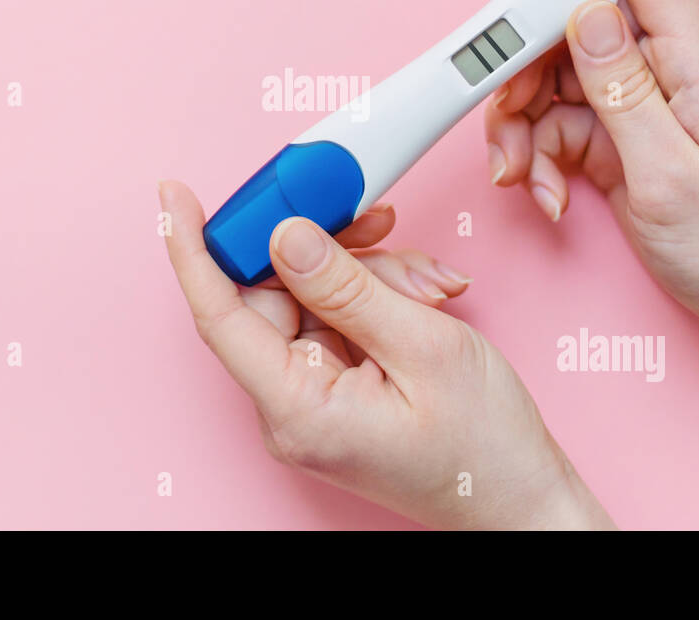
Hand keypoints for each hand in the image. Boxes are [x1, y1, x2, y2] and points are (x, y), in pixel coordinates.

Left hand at [159, 180, 613, 528]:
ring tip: (428, 287)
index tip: (175, 195)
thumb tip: (284, 236)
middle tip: (375, 217)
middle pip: (277, 294)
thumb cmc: (484, 449)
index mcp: (298, 409)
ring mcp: (314, 400)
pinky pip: (339, 321)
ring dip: (372, 275)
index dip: (194, 249)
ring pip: (315, 299)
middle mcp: (292, 408)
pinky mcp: (338, 391)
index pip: (220, 315)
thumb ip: (348, 288)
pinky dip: (379, 297)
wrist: (522, 503)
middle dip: (331, 250)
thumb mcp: (424, 347)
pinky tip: (422, 297)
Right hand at [486, 0, 698, 350]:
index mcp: (696, 63)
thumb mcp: (671, 176)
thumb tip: (584, 14)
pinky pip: (561, 129)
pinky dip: (541, 160)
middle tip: (501, 121)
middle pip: (574, 29)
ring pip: (555, 83)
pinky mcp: (627, 143)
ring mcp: (644, 108)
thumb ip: (623, 93)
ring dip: (523, 129)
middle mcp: (668, 73)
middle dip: (521, 69)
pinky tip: (547, 197)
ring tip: (522, 179)